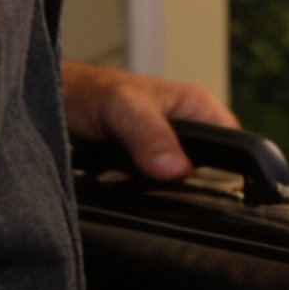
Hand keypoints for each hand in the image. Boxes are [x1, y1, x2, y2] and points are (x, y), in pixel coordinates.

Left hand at [61, 61, 238, 180]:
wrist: (53, 101)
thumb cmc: (89, 91)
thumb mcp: (122, 107)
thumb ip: (150, 135)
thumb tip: (179, 170)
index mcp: (198, 108)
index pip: (235, 146)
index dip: (228, 171)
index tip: (207, 194)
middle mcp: (189, 130)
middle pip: (210, 172)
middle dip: (190, 189)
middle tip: (160, 193)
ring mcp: (167, 151)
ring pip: (182, 186)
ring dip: (163, 195)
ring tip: (138, 192)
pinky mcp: (146, 169)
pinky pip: (158, 192)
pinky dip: (144, 198)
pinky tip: (128, 197)